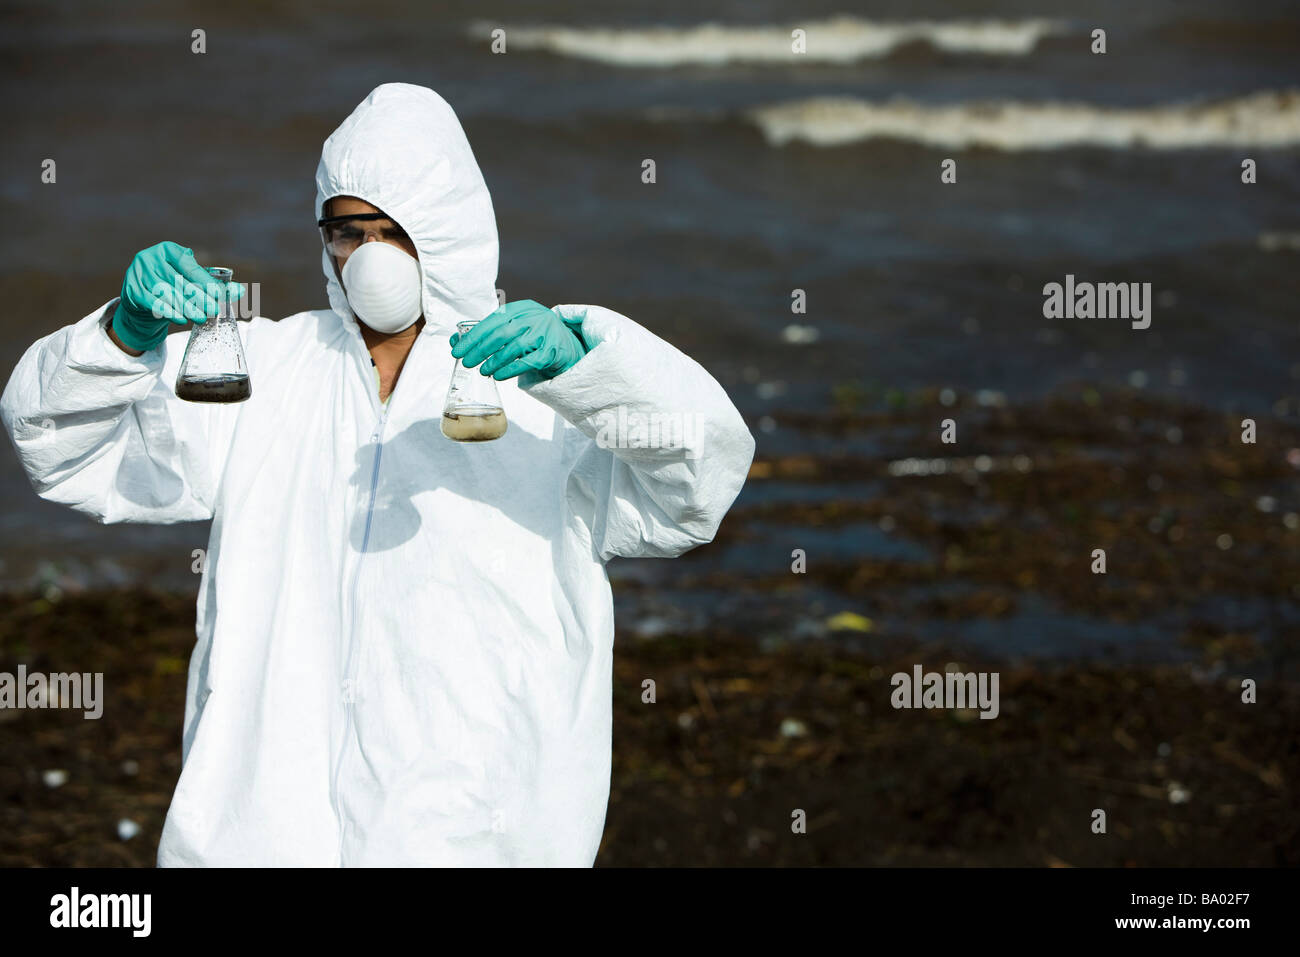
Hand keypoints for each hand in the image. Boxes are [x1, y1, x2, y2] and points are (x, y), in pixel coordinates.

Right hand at [110, 242, 242, 352]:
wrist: (143, 299)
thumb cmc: (173, 286)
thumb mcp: (191, 281)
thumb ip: (214, 284)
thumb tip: (240, 291)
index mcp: (167, 249)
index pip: (189, 266)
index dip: (205, 281)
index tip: (219, 295)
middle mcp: (150, 258)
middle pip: (178, 281)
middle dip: (198, 298)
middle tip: (214, 311)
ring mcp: (137, 273)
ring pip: (166, 293)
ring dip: (185, 307)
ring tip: (201, 318)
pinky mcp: (131, 290)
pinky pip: (152, 302)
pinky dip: (168, 311)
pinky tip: (181, 318)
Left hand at [449, 300, 586, 380]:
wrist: (566, 344)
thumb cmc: (533, 336)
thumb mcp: (513, 328)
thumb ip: (488, 333)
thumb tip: (454, 341)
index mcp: (522, 308)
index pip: (493, 320)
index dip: (473, 336)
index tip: (458, 350)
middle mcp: (534, 317)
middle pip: (501, 334)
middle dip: (480, 350)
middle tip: (467, 362)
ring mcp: (545, 334)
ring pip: (514, 348)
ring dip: (494, 361)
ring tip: (482, 371)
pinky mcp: (552, 351)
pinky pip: (528, 362)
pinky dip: (510, 370)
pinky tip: (499, 376)